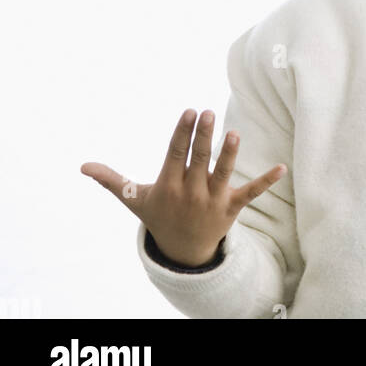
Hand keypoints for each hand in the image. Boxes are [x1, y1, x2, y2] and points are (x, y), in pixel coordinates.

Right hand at [81, 108, 286, 266]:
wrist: (182, 253)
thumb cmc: (159, 217)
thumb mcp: (135, 200)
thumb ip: (111, 180)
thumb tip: (82, 166)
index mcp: (169, 186)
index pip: (176, 154)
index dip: (182, 133)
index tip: (188, 112)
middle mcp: (191, 192)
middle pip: (198, 160)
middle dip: (202, 137)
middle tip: (207, 112)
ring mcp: (212, 201)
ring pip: (224, 174)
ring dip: (230, 155)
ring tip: (234, 134)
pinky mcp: (232, 208)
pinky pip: (251, 193)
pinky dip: (266, 182)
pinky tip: (281, 168)